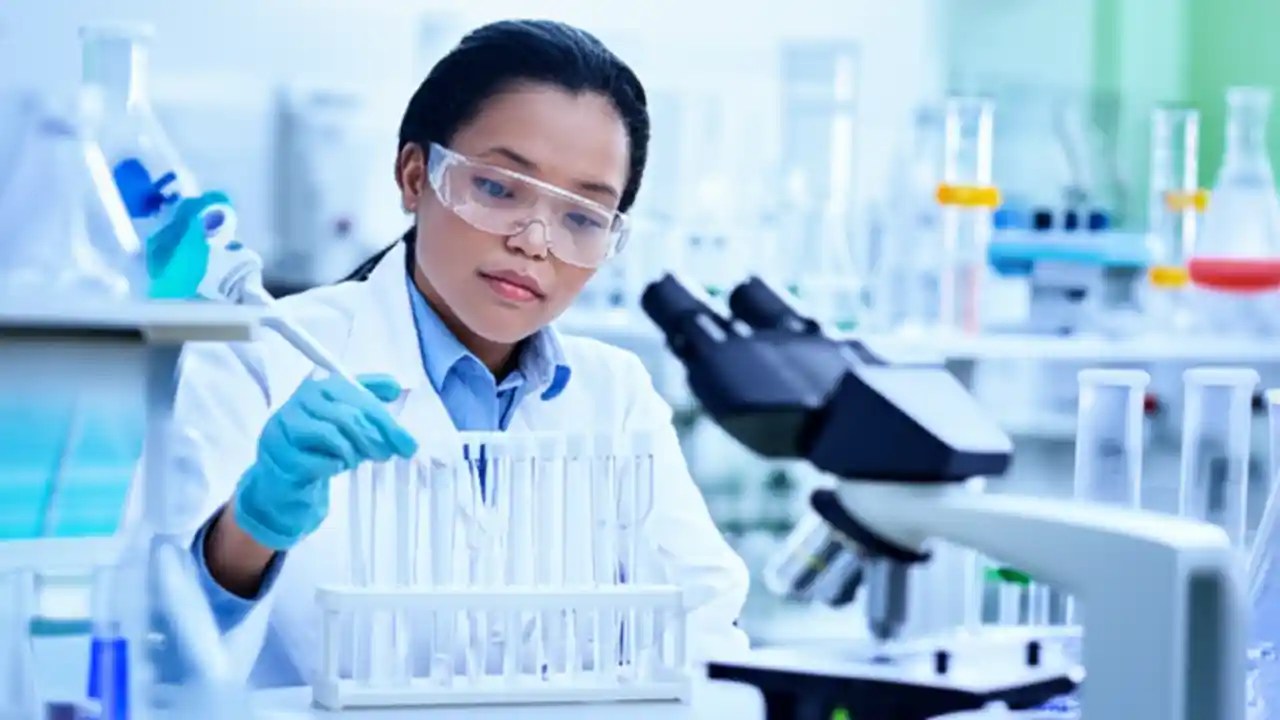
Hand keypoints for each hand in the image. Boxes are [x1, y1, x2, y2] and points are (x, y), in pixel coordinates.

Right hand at [233, 373, 417, 550]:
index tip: (408, 444)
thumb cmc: (320, 441)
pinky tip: (336, 467)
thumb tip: (395, 387)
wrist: (284, 473)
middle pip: (347, 417)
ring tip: (359, 461)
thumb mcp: (347, 415)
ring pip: (332, 436)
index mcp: (320, 386)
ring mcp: (285, 428)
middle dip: (376, 438)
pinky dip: (333, 466)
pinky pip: (316, 461)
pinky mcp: (279, 455)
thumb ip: (369, 397)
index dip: (386, 421)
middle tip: (389, 455)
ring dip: (354, 453)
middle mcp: (299, 401)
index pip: (358, 396)